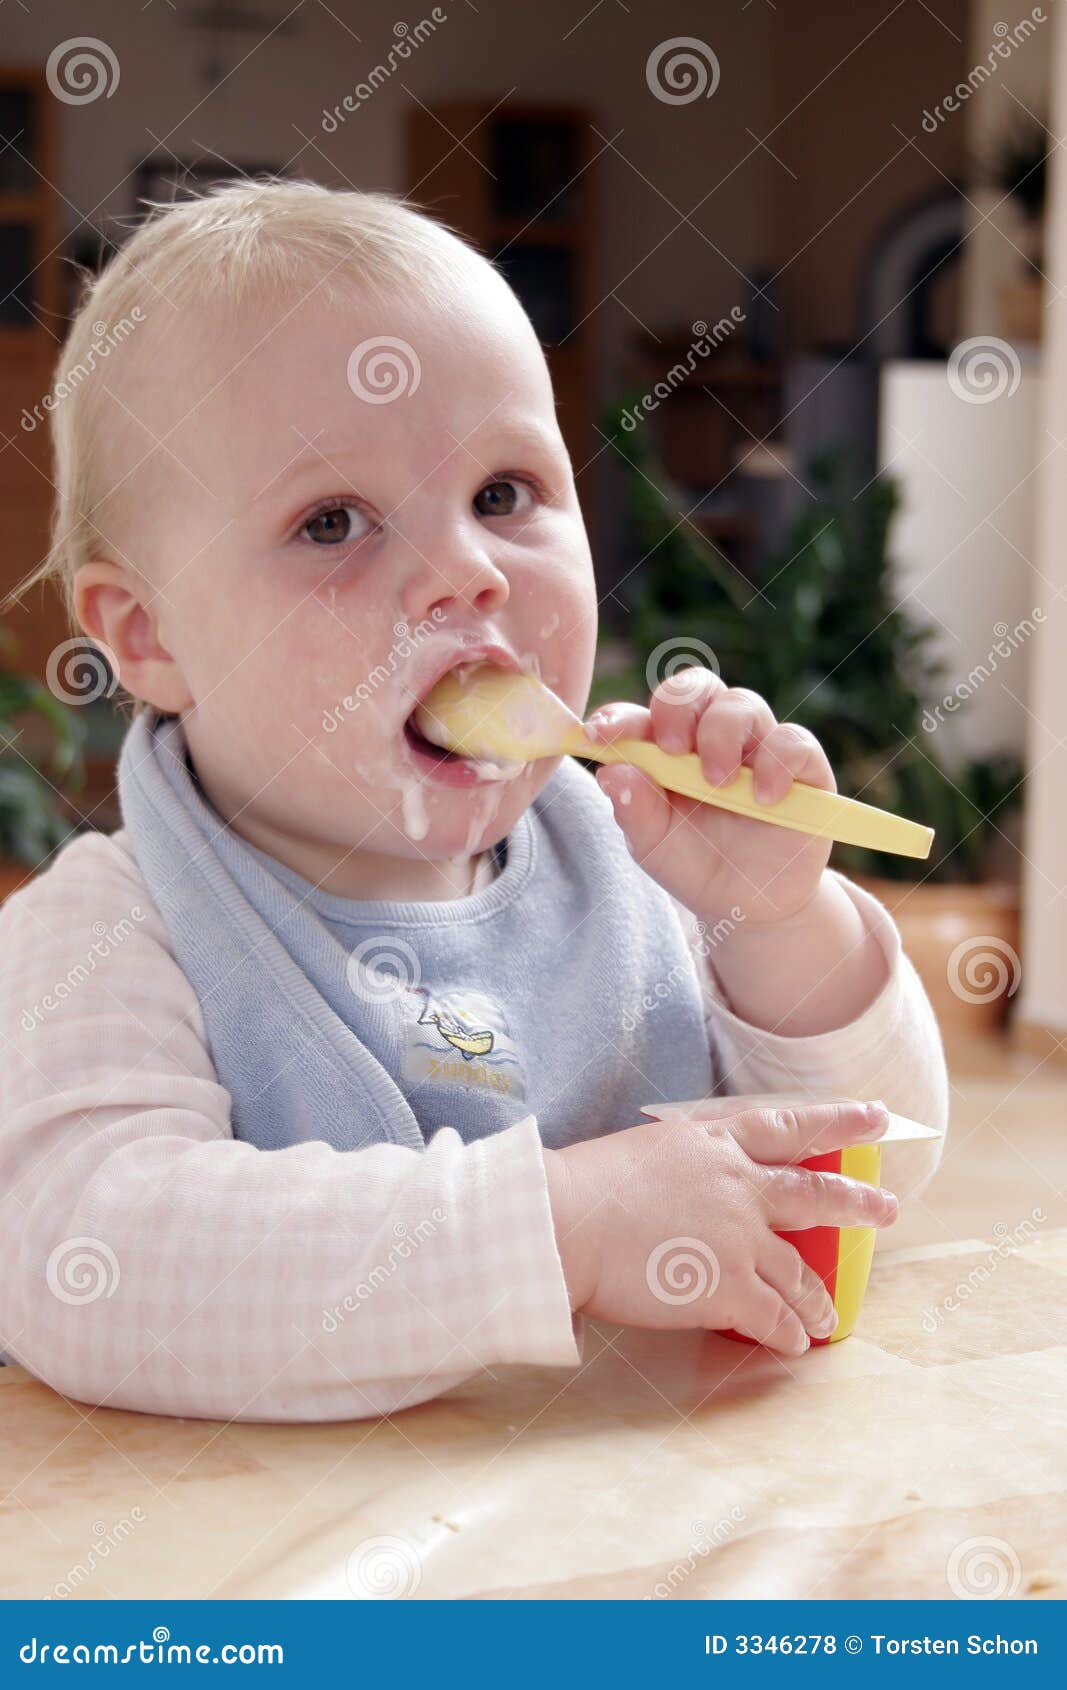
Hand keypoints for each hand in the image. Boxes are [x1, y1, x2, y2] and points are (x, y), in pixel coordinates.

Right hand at [543, 1099, 896, 1355]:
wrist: (565, 1221)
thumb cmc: (585, 1185)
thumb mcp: (646, 1148)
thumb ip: (684, 1160)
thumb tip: (692, 1179)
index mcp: (715, 1145)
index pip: (788, 1127)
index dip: (837, 1119)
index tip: (876, 1115)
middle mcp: (739, 1187)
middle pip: (814, 1193)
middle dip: (857, 1202)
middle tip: (889, 1208)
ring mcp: (738, 1239)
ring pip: (797, 1271)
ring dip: (817, 1296)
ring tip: (829, 1315)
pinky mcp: (726, 1289)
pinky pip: (772, 1317)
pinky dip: (787, 1333)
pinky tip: (795, 1344)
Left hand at [587, 669, 834, 923]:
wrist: (751, 904)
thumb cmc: (695, 865)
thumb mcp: (655, 847)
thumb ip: (634, 810)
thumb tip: (610, 771)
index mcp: (665, 751)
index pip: (641, 716)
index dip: (619, 718)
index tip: (600, 734)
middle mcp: (709, 737)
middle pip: (694, 687)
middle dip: (677, 708)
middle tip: (672, 750)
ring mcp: (756, 747)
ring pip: (741, 703)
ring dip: (723, 735)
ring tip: (718, 782)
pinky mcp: (801, 766)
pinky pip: (793, 740)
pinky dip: (776, 762)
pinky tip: (764, 798)